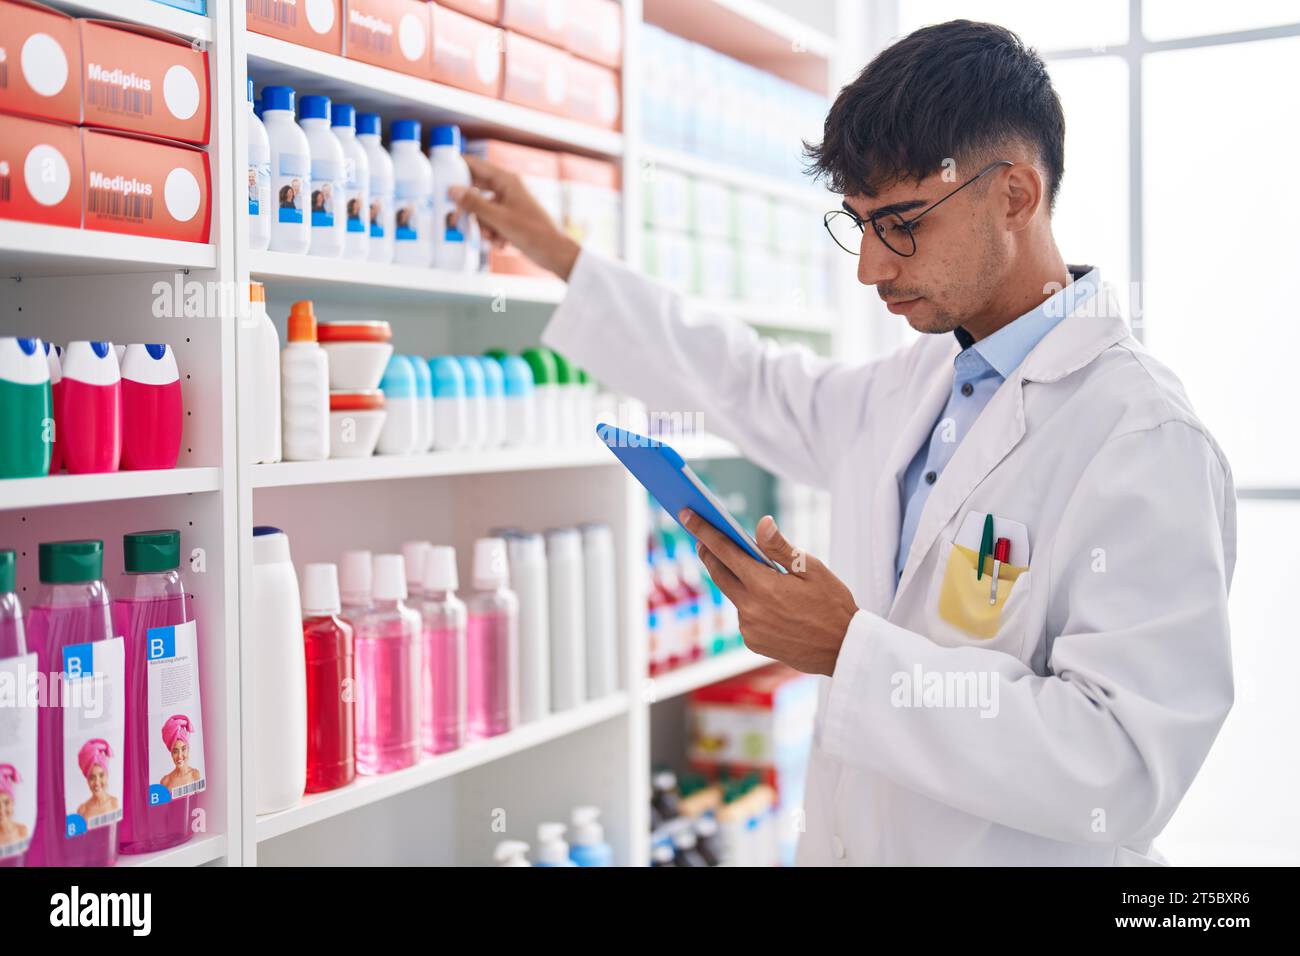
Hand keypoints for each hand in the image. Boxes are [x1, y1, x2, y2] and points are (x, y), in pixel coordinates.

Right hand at [450, 154, 581, 279]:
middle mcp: (507, 189)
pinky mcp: (511, 220)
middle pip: (476, 190)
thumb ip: (474, 204)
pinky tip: (502, 243)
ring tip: (492, 237)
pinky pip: (492, 223)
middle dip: (468, 207)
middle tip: (455, 217)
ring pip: (482, 210)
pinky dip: (493, 234)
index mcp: (506, 180)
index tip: (439, 174)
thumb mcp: (499, 219)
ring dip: (483, 225)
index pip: (475, 165)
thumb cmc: (534, 233)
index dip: (456, 167)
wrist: (555, 254)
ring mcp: (509, 204)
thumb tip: (453, 190)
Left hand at [681, 510, 858, 676]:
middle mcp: (750, 608)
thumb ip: (781, 547)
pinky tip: (765, 599)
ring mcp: (749, 628)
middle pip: (719, 573)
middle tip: (702, 538)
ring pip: (733, 595)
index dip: (704, 530)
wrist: (844, 649)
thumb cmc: (833, 604)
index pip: (725, 551)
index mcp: (764, 585)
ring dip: (734, 579)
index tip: (687, 514)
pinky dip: (748, 602)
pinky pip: (743, 615)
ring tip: (742, 566)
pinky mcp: (753, 642)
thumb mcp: (813, 569)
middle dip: (708, 552)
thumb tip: (760, 523)